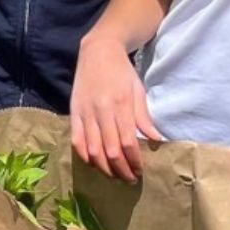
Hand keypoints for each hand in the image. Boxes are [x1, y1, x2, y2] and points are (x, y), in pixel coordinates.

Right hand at [70, 37, 161, 182]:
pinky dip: (85, 156)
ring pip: (93, 150)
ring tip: (114, 175)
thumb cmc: (122, 71)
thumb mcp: (138, 90)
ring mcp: (85, 112)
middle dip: (121, 170)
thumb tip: (156, 140)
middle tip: (130, 179)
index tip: (141, 170)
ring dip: (104, 168)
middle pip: (110, 151)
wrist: (97, 51)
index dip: (134, 161)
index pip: (128, 142)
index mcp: (121, 104)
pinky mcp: (73, 112)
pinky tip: (94, 163)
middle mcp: (101, 110)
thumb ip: (144, 117)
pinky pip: (77, 141)